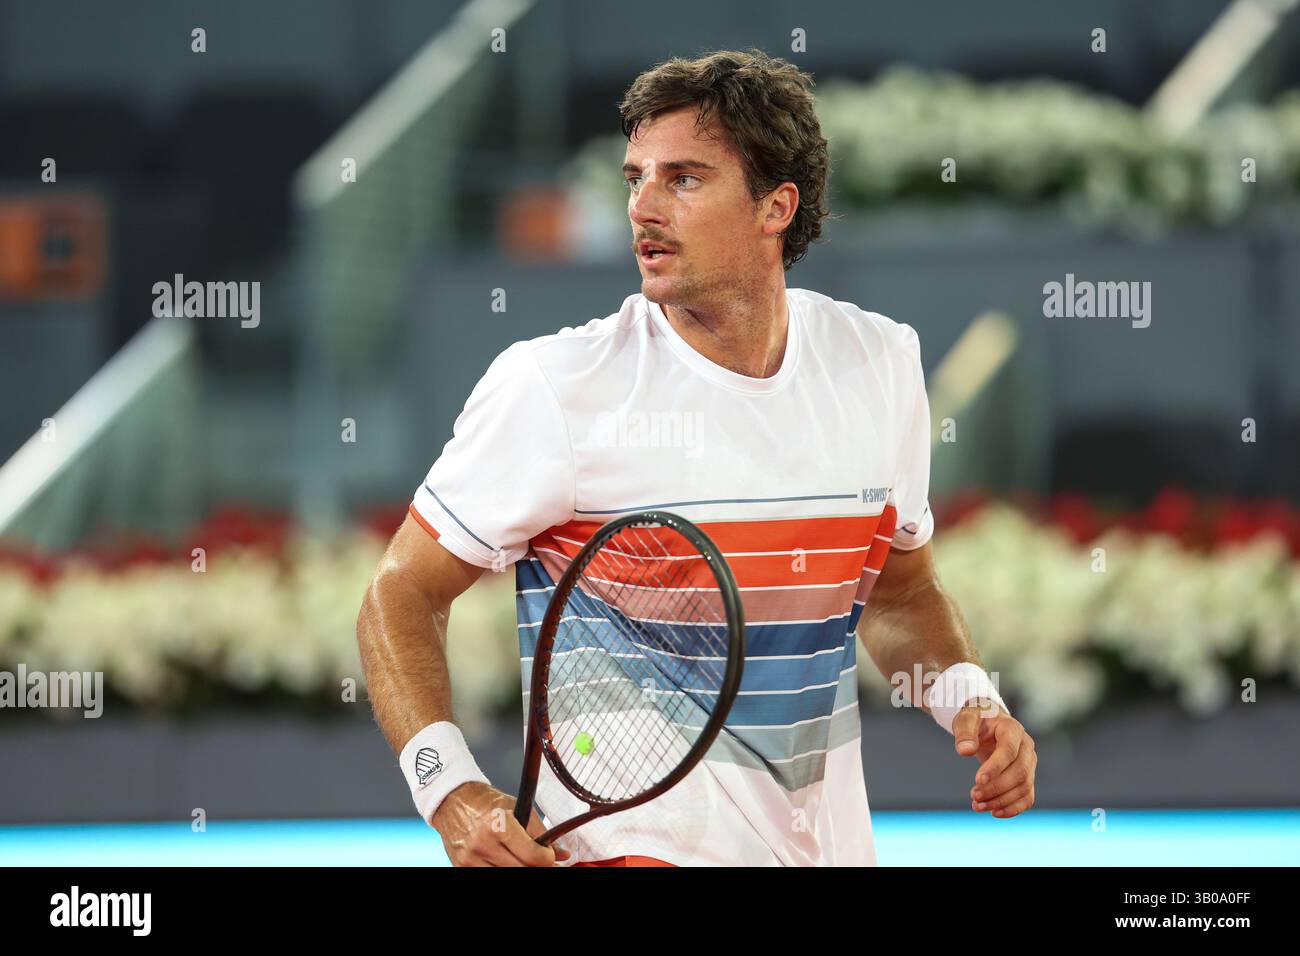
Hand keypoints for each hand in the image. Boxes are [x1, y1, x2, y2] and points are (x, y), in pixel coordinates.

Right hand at [431, 781, 570, 865]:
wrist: (453, 801)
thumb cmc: (485, 802)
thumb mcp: (517, 807)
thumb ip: (540, 832)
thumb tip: (562, 853)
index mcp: (499, 826)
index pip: (532, 856)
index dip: (547, 859)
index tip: (549, 856)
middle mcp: (484, 845)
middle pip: (522, 869)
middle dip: (535, 866)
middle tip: (540, 860)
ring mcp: (471, 859)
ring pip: (506, 875)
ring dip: (518, 867)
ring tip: (521, 858)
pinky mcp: (462, 867)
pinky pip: (489, 875)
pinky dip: (501, 868)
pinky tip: (505, 860)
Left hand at [952, 701, 1036, 818]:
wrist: (989, 722)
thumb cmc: (977, 719)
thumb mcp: (966, 719)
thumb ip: (964, 732)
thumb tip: (965, 751)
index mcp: (1012, 729)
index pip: (1009, 751)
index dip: (995, 767)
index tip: (977, 780)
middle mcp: (1026, 746)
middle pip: (1019, 772)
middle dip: (996, 788)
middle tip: (973, 795)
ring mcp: (1030, 762)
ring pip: (1024, 787)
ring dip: (1002, 800)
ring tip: (977, 805)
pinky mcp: (1027, 776)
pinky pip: (1027, 796)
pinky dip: (1013, 808)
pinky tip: (994, 812)